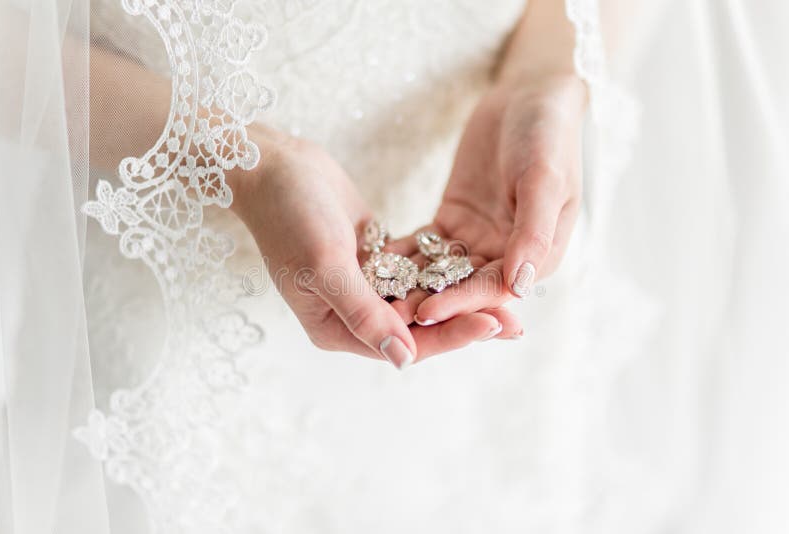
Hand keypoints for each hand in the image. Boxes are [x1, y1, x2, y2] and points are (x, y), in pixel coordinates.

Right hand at [229, 127, 519, 367]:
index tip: (494, 324)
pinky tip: (480, 265)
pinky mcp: (373, 259)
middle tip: (517, 320)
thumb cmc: (289, 216)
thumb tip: (403, 360)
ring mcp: (363, 286)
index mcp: (334, 328)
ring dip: (459, 297)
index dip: (450, 336)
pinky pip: (414, 272)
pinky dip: (442, 270)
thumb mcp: (324, 266)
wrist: (272, 167)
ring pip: (420, 299)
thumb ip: (363, 313)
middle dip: (464, 321)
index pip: (403, 342)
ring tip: (508, 296)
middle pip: (417, 326)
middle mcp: (350, 314)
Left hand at [390, 75, 586, 325]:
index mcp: (537, 255)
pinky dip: (404, 253)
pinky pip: (426, 244)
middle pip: (465, 286)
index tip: (428, 313)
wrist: (528, 98)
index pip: (496, 288)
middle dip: (430, 301)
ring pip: (442, 270)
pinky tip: (374, 263)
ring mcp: (478, 239)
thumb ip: (533, 232)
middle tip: (390, 317)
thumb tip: (519, 286)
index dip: (462, 303)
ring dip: (412, 283)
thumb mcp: (544, 180)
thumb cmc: (547, 136)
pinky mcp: (454, 221)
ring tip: (374, 295)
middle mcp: (507, 255)